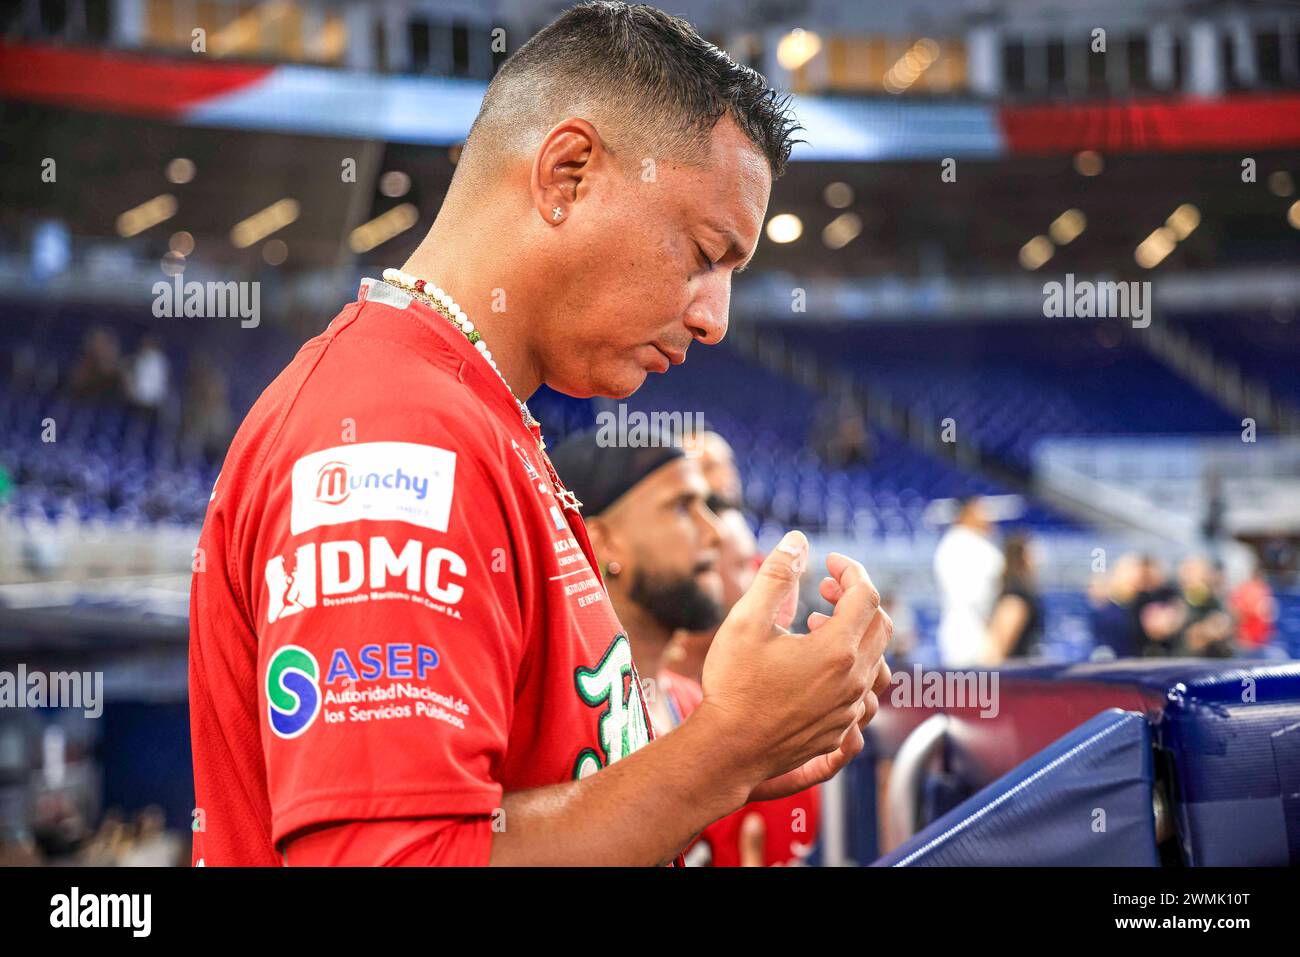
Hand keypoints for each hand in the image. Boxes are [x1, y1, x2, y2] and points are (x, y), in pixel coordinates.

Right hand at [700, 531, 891, 802]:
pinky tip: (822, 670)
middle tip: (823, 590)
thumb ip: (776, 576)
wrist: (727, 750)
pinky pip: (865, 695)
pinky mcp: (840, 731)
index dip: (850, 570)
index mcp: (837, 650)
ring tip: (818, 630)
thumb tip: (797, 541)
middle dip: (855, 598)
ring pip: (879, 662)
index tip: (828, 562)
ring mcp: (850, 710)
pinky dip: (853, 671)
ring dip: (857, 636)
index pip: (866, 595)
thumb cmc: (733, 686)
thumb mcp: (746, 621)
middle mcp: (854, 681)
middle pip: (880, 625)